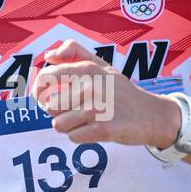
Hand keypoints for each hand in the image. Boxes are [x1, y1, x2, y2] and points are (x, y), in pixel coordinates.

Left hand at [32, 39, 181, 148]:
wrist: (152, 115)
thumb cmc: (122, 92)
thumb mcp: (102, 66)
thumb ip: (75, 54)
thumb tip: (49, 56)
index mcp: (87, 69)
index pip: (46, 77)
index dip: (38, 90)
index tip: (42, 98)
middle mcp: (91, 86)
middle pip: (50, 106)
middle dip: (59, 112)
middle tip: (77, 111)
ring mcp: (97, 108)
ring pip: (59, 124)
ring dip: (70, 126)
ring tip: (88, 120)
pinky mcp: (103, 129)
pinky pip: (73, 137)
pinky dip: (82, 137)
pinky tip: (95, 130)